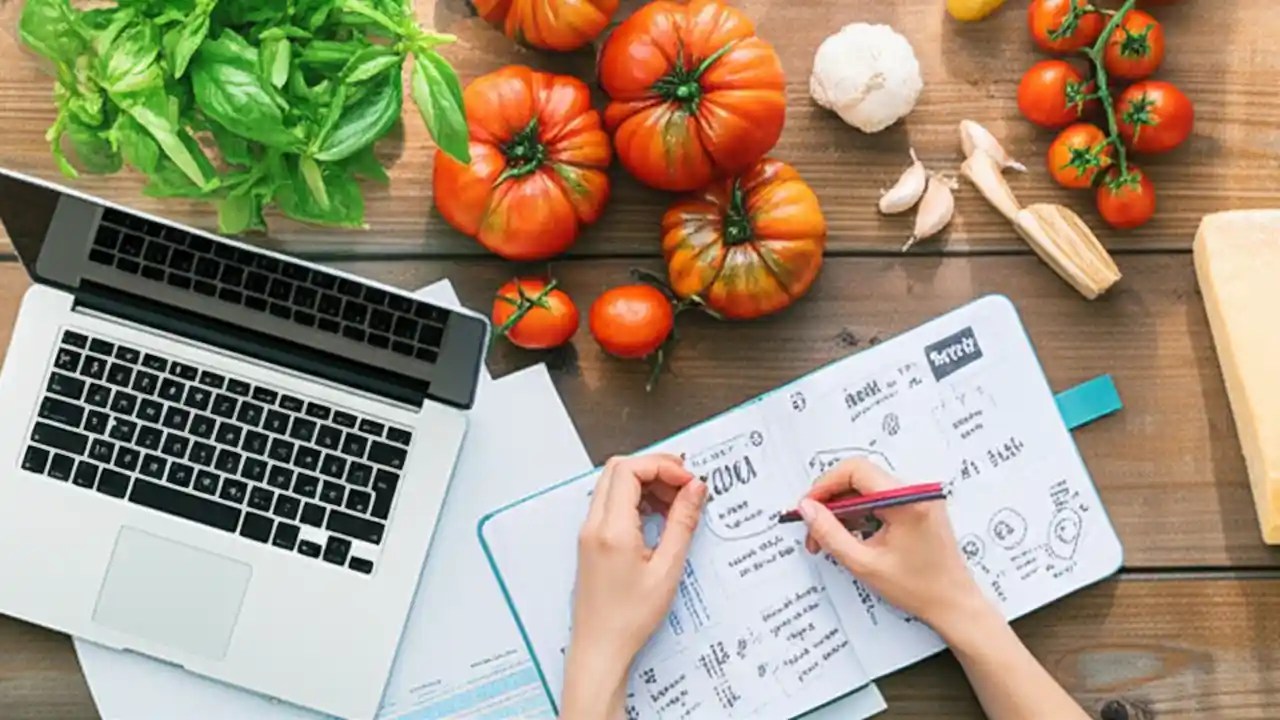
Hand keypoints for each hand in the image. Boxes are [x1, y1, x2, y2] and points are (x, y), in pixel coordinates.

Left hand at [561, 454, 708, 718]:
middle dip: (654, 469)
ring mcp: (589, 532)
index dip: (662, 466)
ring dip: (645, 484)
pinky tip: (659, 517)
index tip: (688, 481)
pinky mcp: (591, 541)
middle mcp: (594, 525)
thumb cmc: (630, 618)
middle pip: (619, 469)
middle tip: (684, 484)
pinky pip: (611, 504)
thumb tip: (695, 489)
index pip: (629, 470)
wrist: (600, 649)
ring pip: (613, 484)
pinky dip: (635, 500)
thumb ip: (682, 523)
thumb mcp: (667, 570)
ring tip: (676, 504)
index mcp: (611, 529)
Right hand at [796, 458, 990, 635]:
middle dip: (831, 500)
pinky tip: (851, 535)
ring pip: (867, 488)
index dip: (825, 485)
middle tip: (814, 527)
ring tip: (830, 538)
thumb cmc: (918, 589)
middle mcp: (916, 492)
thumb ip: (830, 533)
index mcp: (906, 501)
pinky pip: (881, 498)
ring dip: (845, 509)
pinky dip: (861, 513)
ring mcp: (919, 497)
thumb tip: (807, 509)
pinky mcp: (918, 506)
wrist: (954, 604)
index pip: (855, 470)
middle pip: (860, 477)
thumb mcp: (864, 563)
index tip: (809, 506)